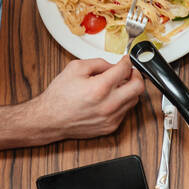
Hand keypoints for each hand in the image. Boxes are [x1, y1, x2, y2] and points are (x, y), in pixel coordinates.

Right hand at [30, 56, 145, 141]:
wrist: (50, 119)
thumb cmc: (59, 96)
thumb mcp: (75, 68)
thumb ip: (98, 63)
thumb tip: (114, 65)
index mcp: (100, 88)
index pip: (125, 70)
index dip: (127, 61)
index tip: (126, 60)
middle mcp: (109, 105)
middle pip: (138, 87)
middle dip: (136, 75)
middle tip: (130, 71)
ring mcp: (111, 118)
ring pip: (134, 100)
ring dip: (130, 90)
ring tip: (118, 85)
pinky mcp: (110, 127)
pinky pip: (125, 112)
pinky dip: (122, 102)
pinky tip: (111, 98)